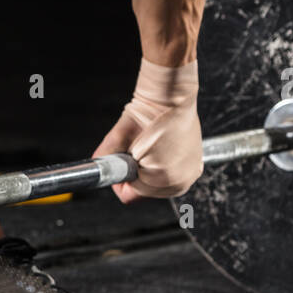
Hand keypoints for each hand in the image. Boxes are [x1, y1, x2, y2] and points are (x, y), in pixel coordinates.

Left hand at [95, 59, 203, 203]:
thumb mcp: (117, 138)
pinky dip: (166, 165)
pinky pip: (173, 176)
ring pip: (158, 186)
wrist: (169, 98)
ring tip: (153, 147)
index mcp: (161, 180)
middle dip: (138, 173)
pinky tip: (164, 149)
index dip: (122, 177)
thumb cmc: (147, 114)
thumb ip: (105, 158)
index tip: (125, 160)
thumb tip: (96, 167)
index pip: (129, 194)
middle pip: (144, 192)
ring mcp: (189, 176)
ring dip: (152, 170)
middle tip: (140, 150)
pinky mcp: (196, 167)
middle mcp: (179, 182)